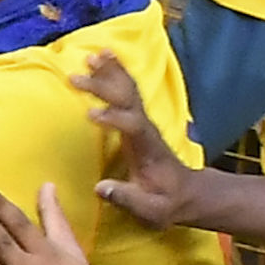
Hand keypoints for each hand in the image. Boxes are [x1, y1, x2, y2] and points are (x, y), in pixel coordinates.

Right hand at [75, 48, 207, 228]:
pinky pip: (127, 92)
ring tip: (92, 55)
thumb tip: (100, 187)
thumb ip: (128, 198)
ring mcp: (143, 123)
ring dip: (111, 72)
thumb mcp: (152, 210)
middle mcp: (146, 130)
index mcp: (147, 150)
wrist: (189, 193)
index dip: (114, 119)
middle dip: (103, 87)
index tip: (90, 114)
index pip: (133, 127)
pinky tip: (104, 59)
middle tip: (75, 76)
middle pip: (127, 102)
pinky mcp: (137, 120)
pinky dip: (116, 73)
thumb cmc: (168, 203)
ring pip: (129, 91)